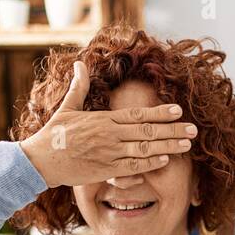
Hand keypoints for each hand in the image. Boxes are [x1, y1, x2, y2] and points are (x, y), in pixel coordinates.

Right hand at [19, 60, 197, 187]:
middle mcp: (110, 136)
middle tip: (193, 130)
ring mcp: (110, 154)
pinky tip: (166, 159)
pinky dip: (150, 163)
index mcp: (103, 119)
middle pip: (147, 131)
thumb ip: (78, 87)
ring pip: (145, 149)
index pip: (138, 114)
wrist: (41, 161)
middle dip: (172, 130)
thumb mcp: (67, 107)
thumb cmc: (54, 134)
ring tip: (187, 145)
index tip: (178, 110)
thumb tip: (80, 63)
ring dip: (168, 146)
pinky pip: (133, 167)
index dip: (160, 112)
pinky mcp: (107, 170)